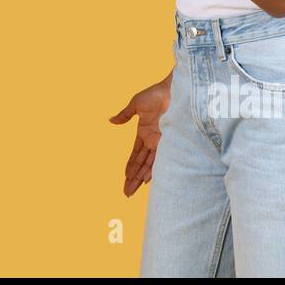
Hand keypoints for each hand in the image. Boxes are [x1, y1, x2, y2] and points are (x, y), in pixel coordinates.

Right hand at [108, 72, 173, 196]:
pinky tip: (148, 181)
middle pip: (140, 164)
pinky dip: (153, 170)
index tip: (124, 178)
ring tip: (133, 190)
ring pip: (149, 165)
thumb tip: (110, 121)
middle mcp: (152, 141)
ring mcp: (162, 142)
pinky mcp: (170, 141)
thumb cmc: (155, 94)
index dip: (130, 166)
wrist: (174, 91)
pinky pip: (160, 159)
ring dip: (141, 178)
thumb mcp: (136, 104)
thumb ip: (124, 114)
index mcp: (144, 132)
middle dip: (133, 178)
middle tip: (126, 192)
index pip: (135, 155)